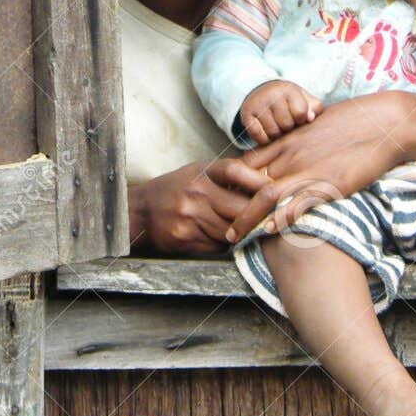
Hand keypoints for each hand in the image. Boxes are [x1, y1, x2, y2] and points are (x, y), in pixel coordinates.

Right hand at [131, 157, 271, 253]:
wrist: (141, 211)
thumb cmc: (176, 189)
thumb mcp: (199, 173)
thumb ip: (228, 177)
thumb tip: (266, 179)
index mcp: (201, 172)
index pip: (234, 171)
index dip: (257, 180)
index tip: (274, 189)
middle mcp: (195, 192)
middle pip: (239, 206)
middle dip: (257, 214)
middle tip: (272, 218)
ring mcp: (190, 216)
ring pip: (231, 230)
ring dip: (242, 233)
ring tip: (250, 230)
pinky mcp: (185, 237)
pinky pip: (216, 245)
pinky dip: (225, 244)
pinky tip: (224, 239)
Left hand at [225, 92, 415, 242]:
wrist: (384, 122)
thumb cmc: (355, 122)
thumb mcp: (318, 128)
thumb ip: (300, 142)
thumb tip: (290, 152)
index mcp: (288, 141)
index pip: (248, 161)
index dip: (231, 181)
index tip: (222, 197)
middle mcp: (291, 154)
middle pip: (248, 181)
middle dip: (230, 203)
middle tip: (219, 223)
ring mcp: (308, 169)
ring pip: (264, 195)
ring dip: (246, 218)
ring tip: (233, 237)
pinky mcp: (328, 183)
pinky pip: (297, 203)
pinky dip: (281, 218)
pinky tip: (270, 231)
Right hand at [238, 80, 322, 142]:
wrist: (261, 91)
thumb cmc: (287, 99)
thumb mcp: (303, 98)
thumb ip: (314, 108)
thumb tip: (310, 118)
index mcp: (288, 90)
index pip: (300, 113)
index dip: (301, 120)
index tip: (297, 117)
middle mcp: (272, 95)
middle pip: (286, 125)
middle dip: (289, 128)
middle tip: (286, 123)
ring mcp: (258, 104)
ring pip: (273, 133)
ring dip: (277, 135)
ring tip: (277, 127)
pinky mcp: (246, 114)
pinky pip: (258, 136)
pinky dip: (264, 139)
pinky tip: (266, 132)